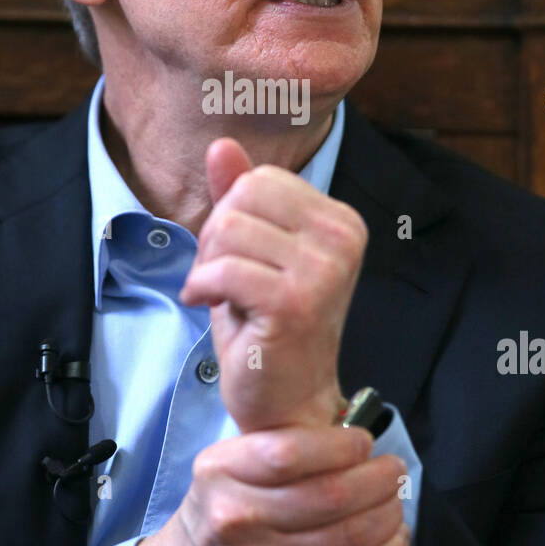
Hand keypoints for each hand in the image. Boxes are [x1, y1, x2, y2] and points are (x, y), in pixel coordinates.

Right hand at [131, 424, 409, 545]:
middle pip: (330, 496)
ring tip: (396, 500)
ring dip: (388, 514)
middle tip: (394, 470)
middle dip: (378, 479)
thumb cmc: (215, 516)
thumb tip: (346, 434)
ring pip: (350, 536)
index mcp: (222, 473)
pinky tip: (396, 537)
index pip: (290, 453)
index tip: (363, 441)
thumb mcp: (223, 469)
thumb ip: (273, 451)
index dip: (339, 446)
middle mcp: (239, 519)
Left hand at [178, 138, 368, 431]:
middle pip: (241, 198)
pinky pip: (224, 270)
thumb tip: (221, 144)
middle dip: (215, 237)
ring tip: (222, 297)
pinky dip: (202, 287)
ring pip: (228, 230)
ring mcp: (324, 271)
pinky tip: (206, 306)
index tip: (235, 257)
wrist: (287, 400)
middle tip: (223, 279)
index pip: (259, 178)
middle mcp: (342, 239)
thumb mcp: (252, 251)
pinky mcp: (296, 303)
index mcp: (340, 221)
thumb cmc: (267, 325)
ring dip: (207, 266)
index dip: (231, 213)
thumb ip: (240, 196)